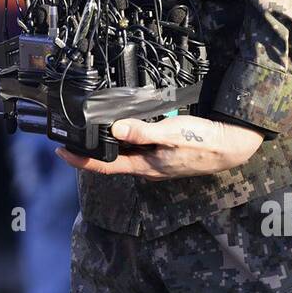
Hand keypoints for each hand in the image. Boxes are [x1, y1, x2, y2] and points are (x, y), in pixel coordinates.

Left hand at [55, 114, 263, 178]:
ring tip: (93, 127)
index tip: (61, 152)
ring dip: (108, 142)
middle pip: (111, 160)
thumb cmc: (202, 143)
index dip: (80, 161)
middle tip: (71, 134)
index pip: (104, 168)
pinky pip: (139, 146)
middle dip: (90, 150)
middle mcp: (146, 167)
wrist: (230, 146)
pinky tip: (125, 125)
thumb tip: (115, 129)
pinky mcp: (163, 152)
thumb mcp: (171, 135)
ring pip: (125, 152)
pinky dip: (126, 137)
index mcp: (144, 167)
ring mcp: (155, 161)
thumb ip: (143, 132)